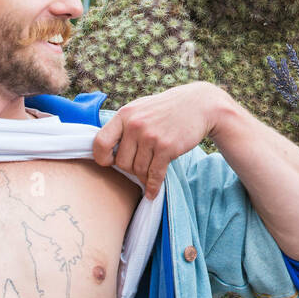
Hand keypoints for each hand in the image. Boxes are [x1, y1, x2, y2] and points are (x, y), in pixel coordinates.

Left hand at [93, 82, 227, 198]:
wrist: (198, 104)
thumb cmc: (166, 109)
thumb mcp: (140, 108)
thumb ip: (123, 125)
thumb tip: (104, 150)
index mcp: (125, 114)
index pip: (100, 142)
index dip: (102, 157)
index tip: (110, 162)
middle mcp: (135, 125)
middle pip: (122, 162)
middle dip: (130, 169)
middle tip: (140, 165)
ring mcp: (151, 136)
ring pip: (138, 170)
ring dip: (144, 176)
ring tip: (150, 171)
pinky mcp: (167, 148)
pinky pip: (154, 175)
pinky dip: (153, 187)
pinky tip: (153, 192)